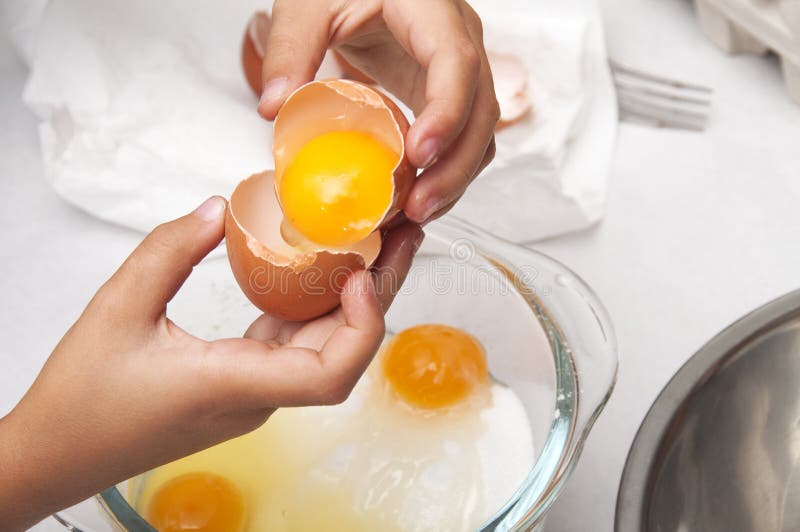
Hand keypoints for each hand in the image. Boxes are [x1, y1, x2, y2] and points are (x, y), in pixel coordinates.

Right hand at [0, 197, 421, 529]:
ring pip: (325, 345)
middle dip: (378, 293)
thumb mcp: (116, 310)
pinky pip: (296, 343)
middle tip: (400, 233)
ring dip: (353, 296)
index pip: (329, 375)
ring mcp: (256, 391)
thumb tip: (218, 208)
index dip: (362, 327)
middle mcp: (259, 394)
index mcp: (234, 386)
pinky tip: (322, 266)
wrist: (60, 453)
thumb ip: (167, 253)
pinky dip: (316, 304)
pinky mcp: (244, 381)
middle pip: (343, 351)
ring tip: (375, 241)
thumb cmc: (83, 396)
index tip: (360, 274)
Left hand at [257, 0, 499, 223]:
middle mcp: (460, 40)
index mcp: (431, 10)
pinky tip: (414, 201)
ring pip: (480, 133)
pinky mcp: (446, 95)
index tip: (417, 156)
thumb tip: (274, 108)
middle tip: (415, 208)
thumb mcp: (308, 4)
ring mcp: (460, 70)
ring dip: (454, 180)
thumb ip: (290, 49)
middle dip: (454, 167)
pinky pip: (462, 140)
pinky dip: (444, 175)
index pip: (456, 65)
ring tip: (413, 216)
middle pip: (481, 112)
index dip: (445, 114)